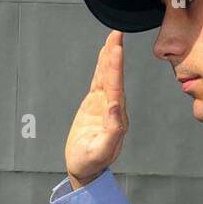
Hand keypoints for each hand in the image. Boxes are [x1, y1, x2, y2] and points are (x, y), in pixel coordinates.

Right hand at [64, 30, 128, 189]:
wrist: (85, 169)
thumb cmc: (91, 163)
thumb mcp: (101, 151)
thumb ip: (112, 131)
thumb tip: (115, 106)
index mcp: (116, 117)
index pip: (116, 87)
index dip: (115, 68)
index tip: (116, 50)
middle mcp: (114, 108)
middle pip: (114, 76)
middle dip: (115, 55)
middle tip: (117, 34)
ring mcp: (104, 105)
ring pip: (108, 76)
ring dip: (110, 56)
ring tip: (113, 37)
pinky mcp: (95, 105)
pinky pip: (100, 82)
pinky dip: (102, 67)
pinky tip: (105, 54)